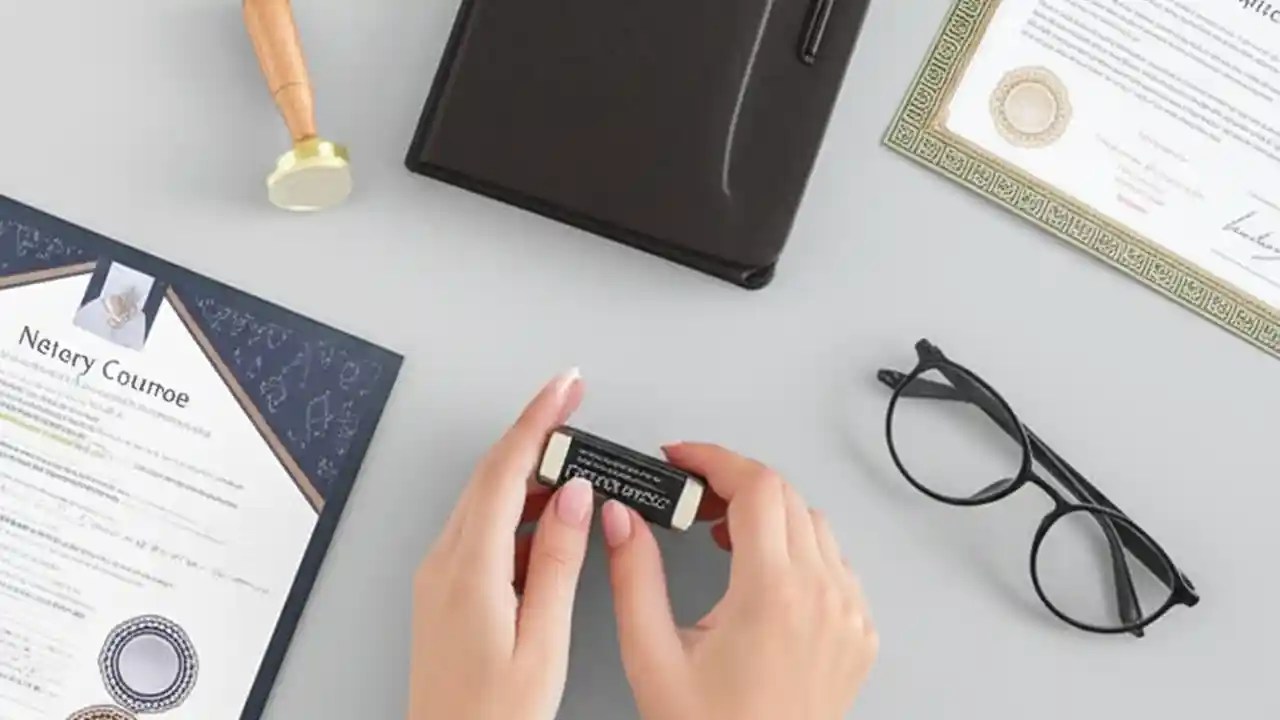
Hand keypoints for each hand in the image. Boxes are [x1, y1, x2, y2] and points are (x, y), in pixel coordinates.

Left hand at [408, 369, 592, 719]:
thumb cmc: (495, 716)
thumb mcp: (544, 643)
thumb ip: (558, 563)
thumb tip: (573, 495)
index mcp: (470, 572)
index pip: (505, 471)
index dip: (537, 420)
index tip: (566, 385)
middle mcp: (444, 564)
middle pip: (490, 475)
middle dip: (534, 433)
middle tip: (575, 407)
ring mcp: (439, 576)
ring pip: (484, 499)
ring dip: (527, 474)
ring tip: (575, 466)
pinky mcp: (444, 590)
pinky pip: (480, 529)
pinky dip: (516, 511)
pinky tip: (548, 520)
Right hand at [602, 443, 877, 719]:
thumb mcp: (652, 656)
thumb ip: (634, 576)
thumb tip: (620, 519)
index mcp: (772, 593)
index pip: (755, 487)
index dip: (713, 459)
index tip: (681, 459)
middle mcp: (822, 595)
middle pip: (787, 496)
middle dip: (736, 482)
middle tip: (693, 496)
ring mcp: (849, 614)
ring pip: (815, 525)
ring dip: (770, 514)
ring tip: (723, 535)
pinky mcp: (860, 634)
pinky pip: (837, 564)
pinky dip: (800, 549)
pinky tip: (764, 572)